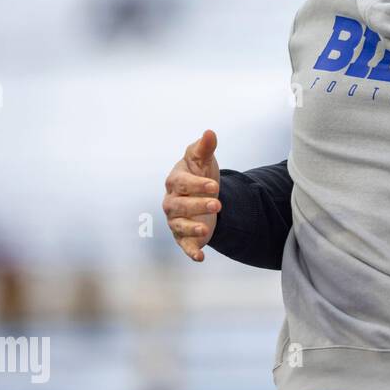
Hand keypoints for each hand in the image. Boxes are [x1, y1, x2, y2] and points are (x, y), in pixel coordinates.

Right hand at [162, 130, 220, 261]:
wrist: (201, 193)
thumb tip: (210, 132)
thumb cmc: (199, 173)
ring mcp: (176, 220)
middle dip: (197, 205)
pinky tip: (201, 257)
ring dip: (192, 227)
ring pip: (179, 225)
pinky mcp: (183, 236)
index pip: (183, 183)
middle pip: (180, 205)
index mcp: (175, 181)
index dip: (197, 185)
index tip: (215, 186)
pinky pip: (184, 245)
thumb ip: (205, 148)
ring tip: (206, 228)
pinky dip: (191, 251)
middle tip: (217, 203)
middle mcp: (172, 201)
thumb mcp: (203, 160)